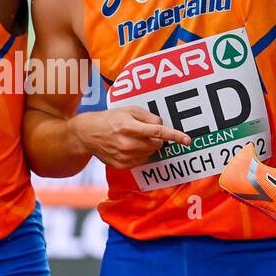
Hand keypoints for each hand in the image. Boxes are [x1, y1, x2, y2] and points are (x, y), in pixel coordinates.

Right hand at [71, 106, 190, 169]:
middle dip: (156, 138)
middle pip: (156, 144)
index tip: (187, 140)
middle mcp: (127, 143)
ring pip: (150, 153)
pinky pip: (141, 161)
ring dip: (148, 146)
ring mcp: (124, 156)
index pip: (158, 132)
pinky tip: (128, 147)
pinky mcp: (122, 165)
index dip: (175, 136)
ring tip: (133, 138)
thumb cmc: (111, 118)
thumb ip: (148, 117)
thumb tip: (161, 125)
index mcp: (129, 127)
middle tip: (143, 131)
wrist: (88, 134)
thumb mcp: (129, 110)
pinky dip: (140, 154)